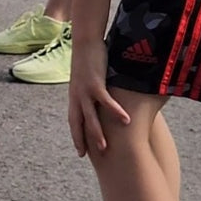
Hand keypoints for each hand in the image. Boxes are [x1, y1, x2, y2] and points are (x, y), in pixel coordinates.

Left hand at [67, 37, 129, 155]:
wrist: (84, 42)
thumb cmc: (90, 60)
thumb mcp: (91, 80)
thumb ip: (96, 92)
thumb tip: (105, 101)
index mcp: (75, 96)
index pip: (74, 121)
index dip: (76, 136)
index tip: (80, 152)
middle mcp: (77, 96)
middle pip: (79, 123)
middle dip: (83, 140)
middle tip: (90, 158)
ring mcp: (84, 90)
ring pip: (90, 116)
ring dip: (97, 133)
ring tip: (105, 148)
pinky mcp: (95, 82)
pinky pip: (105, 100)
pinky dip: (115, 111)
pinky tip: (125, 120)